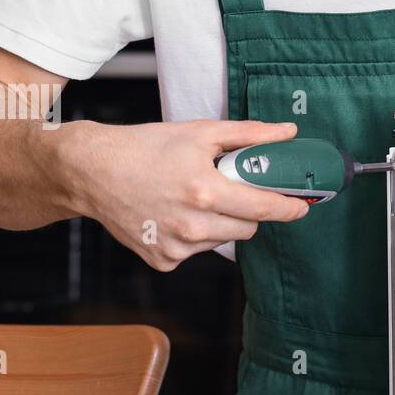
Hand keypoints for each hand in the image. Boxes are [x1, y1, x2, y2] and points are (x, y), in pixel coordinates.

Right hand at [65, 119, 309, 271]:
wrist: (91, 172)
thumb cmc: (143, 148)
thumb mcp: (199, 133)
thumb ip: (248, 136)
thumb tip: (286, 134)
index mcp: (205, 191)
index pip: (265, 208)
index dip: (289, 208)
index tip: (302, 206)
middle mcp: (192, 225)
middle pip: (249, 228)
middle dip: (249, 210)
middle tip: (231, 190)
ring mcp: (177, 248)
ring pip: (224, 240)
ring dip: (221, 223)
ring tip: (194, 198)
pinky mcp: (163, 261)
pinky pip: (198, 251)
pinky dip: (195, 235)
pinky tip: (174, 214)